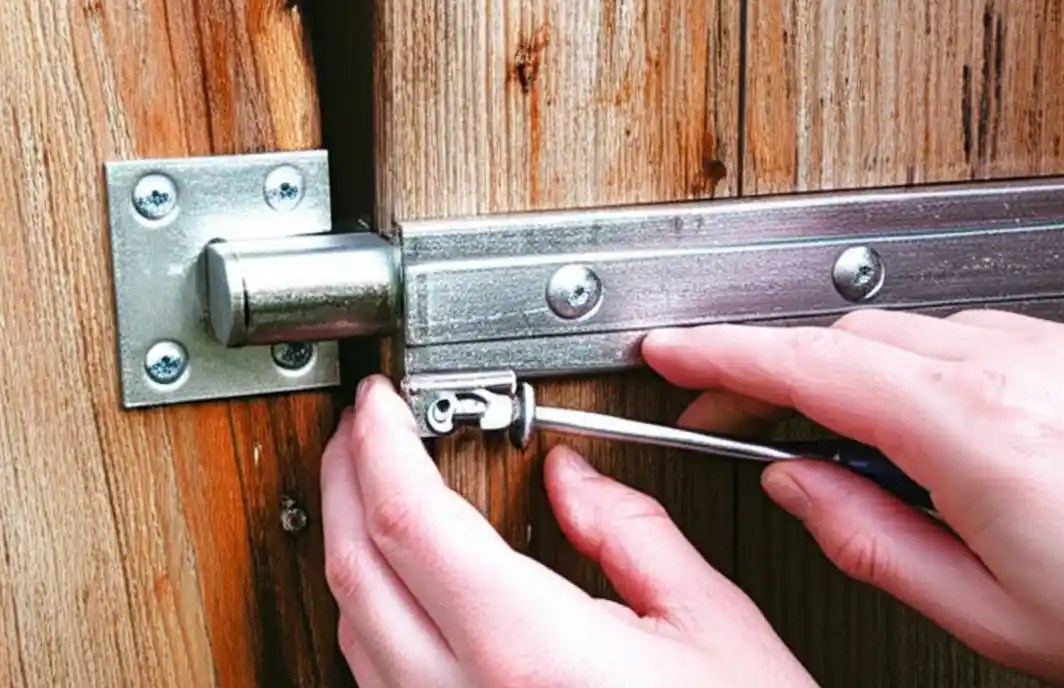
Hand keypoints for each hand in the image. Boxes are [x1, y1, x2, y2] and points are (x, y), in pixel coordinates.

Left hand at [321, 376, 812, 686]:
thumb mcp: (716, 632)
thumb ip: (635, 536)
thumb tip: (577, 480)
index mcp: (531, 653)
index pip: (409, 518)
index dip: (378, 443)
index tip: (377, 403)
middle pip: (355, 566)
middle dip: (346, 477)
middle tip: (364, 429)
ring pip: (351, 625)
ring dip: (353, 544)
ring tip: (376, 489)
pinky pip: (376, 680)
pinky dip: (372, 612)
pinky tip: (400, 585)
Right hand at [642, 309, 1063, 681]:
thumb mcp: (984, 608)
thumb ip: (866, 537)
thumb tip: (794, 484)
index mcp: (968, 430)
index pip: (807, 367)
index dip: (720, 357)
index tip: (670, 354)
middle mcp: (1007, 368)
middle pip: (848, 339)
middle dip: (778, 372)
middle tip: (736, 419)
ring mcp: (1045, 350)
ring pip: (903, 334)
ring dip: (850, 376)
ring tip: (842, 447)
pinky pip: (963, 340)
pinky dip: (914, 373)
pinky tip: (925, 433)